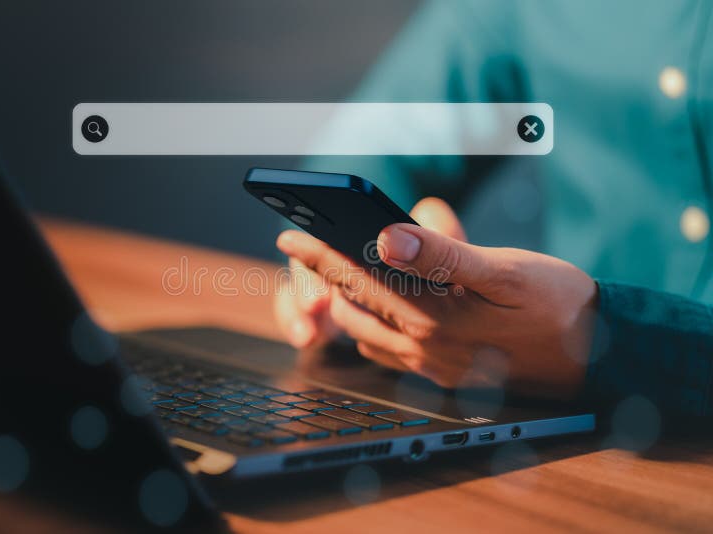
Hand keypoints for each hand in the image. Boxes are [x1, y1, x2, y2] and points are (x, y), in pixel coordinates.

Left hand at [276, 211, 597, 398]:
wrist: (599, 353)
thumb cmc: (556, 302)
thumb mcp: (505, 270)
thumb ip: (443, 256)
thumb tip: (386, 239)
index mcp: (433, 316)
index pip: (358, 278)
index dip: (320, 253)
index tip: (291, 232)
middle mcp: (423, 346)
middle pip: (352, 304)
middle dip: (322, 273)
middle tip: (304, 244)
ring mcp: (431, 365)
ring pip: (365, 332)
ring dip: (344, 301)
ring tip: (336, 274)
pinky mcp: (444, 374)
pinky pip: (388, 353)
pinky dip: (370, 326)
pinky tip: (374, 311)